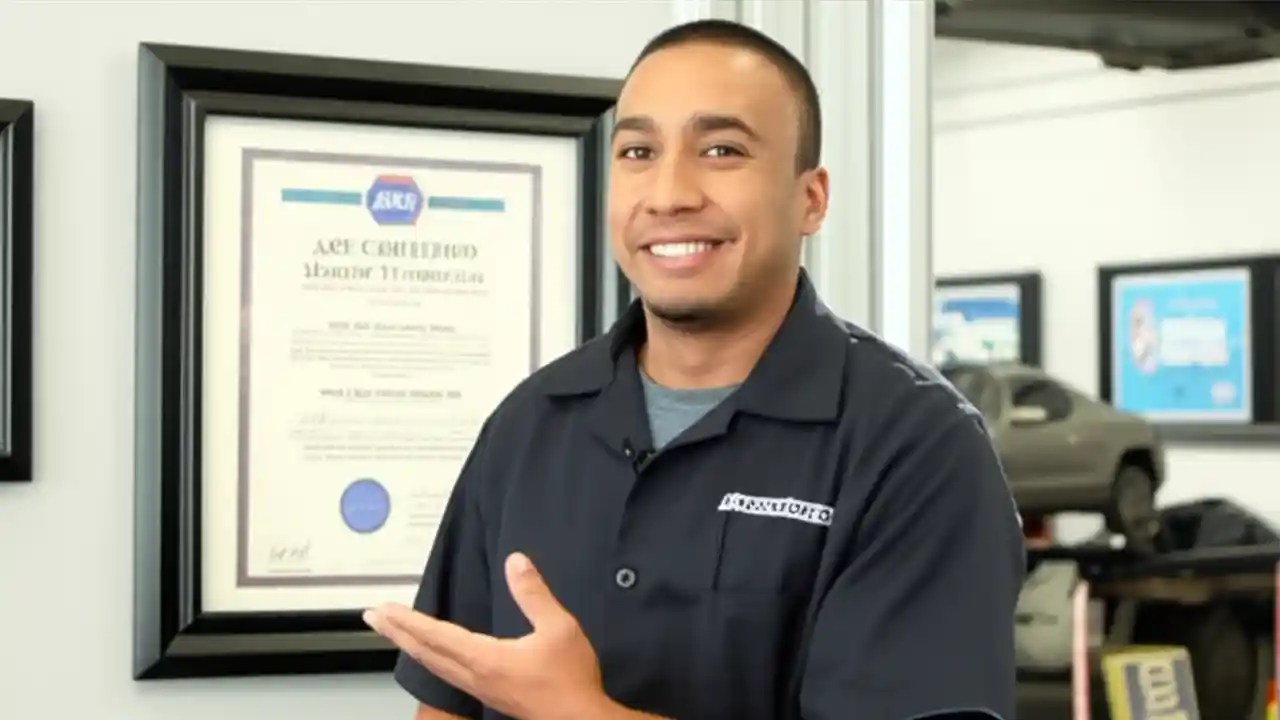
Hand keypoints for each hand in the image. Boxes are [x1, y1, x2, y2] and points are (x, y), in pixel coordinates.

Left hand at [364, 552, 612, 719]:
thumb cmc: (570, 678)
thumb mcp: (559, 628)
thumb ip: (534, 594)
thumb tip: (515, 561)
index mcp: (486, 659)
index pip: (436, 636)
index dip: (408, 621)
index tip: (383, 609)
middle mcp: (475, 676)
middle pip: (426, 653)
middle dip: (397, 633)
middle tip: (372, 617)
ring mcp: (481, 689)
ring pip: (434, 667)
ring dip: (410, 647)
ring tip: (394, 633)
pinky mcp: (490, 696)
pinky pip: (447, 675)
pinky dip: (430, 659)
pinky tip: (432, 656)